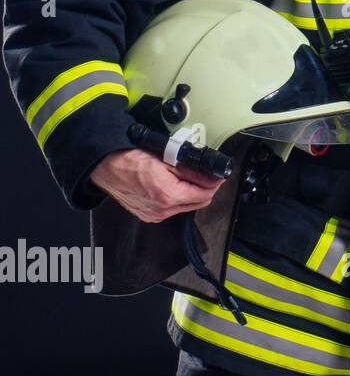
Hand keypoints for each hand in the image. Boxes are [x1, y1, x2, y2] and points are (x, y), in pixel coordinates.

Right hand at [89, 148, 224, 222]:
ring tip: (187, 178)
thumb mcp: (167, 159)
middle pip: (198, 203)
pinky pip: (172, 209)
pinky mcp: (148, 215)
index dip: (214, 183)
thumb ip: (192, 171)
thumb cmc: (129, 160)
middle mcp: (162, 210)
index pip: (205, 195)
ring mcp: (154, 214)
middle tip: (206, 176)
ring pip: (186, 207)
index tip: (218, 176)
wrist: (105, 167)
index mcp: (168, 196)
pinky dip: (178, 199)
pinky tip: (174, 186)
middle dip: (205, 189)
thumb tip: (211, 176)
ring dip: (191, 194)